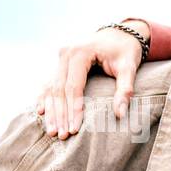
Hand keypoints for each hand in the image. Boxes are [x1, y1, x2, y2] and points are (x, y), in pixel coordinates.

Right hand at [37, 20, 148, 139]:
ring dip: (51, 111)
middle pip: (59, 89)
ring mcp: (60, 58)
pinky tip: (42, 114)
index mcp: (80, 52)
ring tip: (52, 132)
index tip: (74, 129)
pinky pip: (49, 83)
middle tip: (60, 136)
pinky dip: (46, 99)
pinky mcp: (60, 63)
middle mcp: (65, 53)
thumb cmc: (125, 51)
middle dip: (60, 114)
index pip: (73, 86)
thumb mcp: (129, 68)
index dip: (73, 109)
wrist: (119, 34)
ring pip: (51, 88)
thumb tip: (120, 114)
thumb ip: (125, 89)